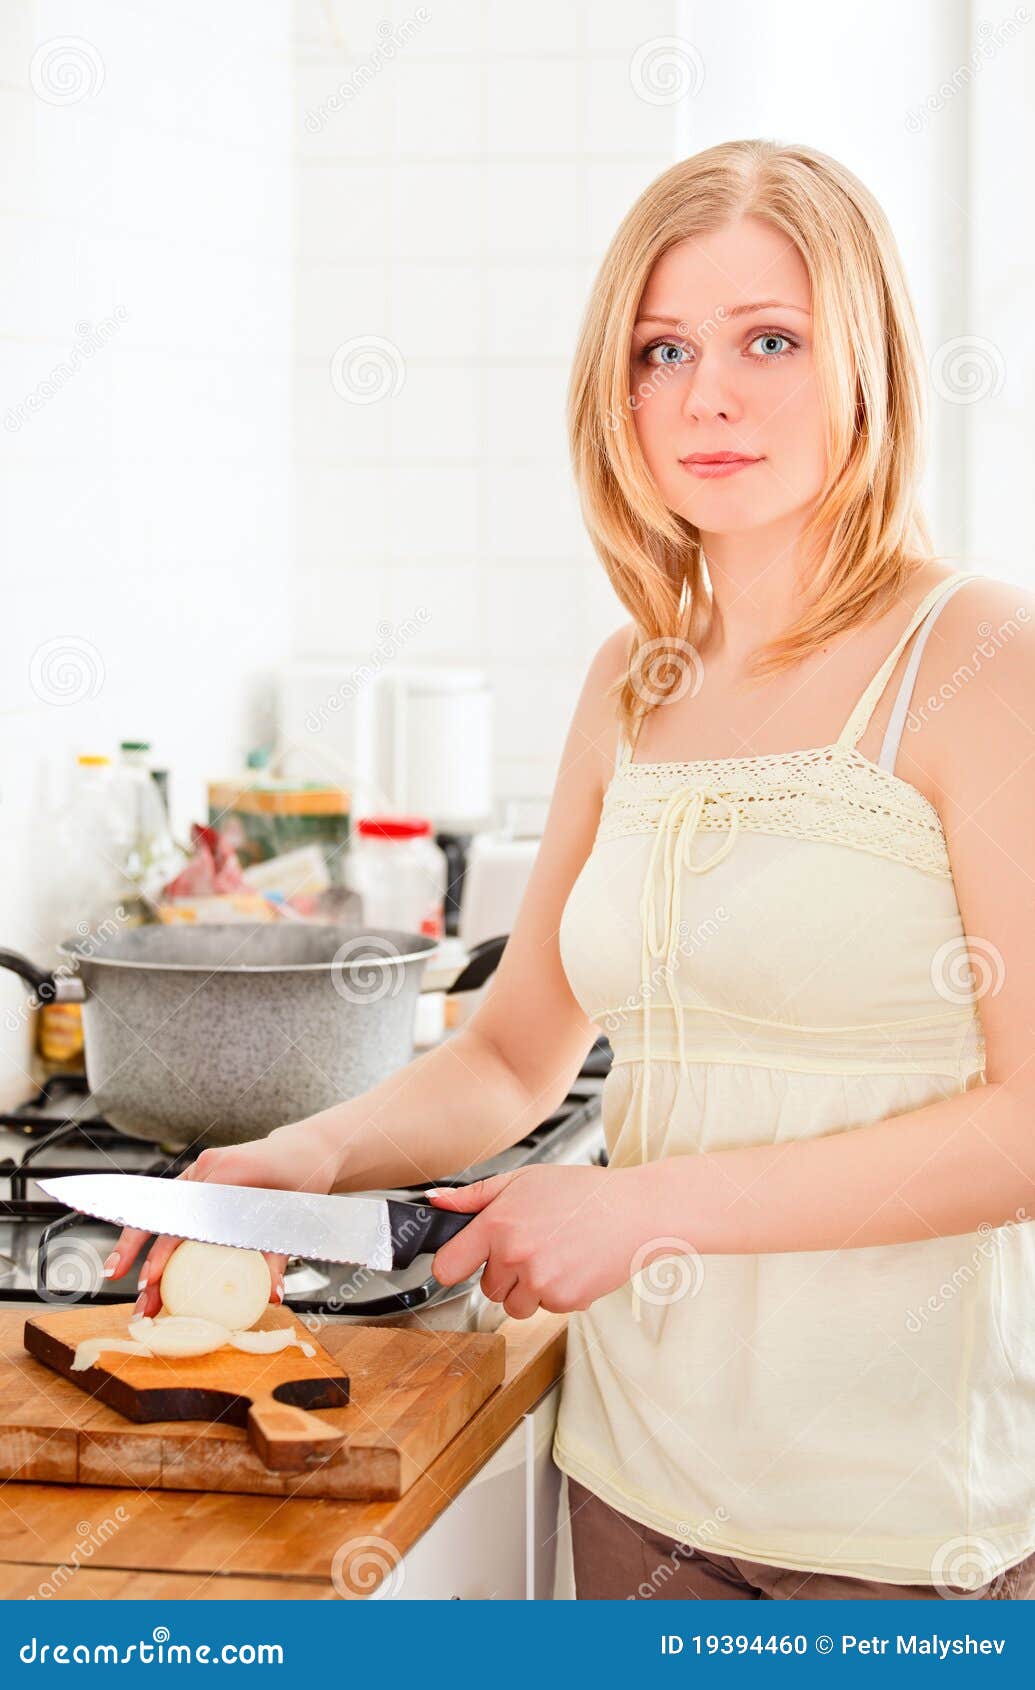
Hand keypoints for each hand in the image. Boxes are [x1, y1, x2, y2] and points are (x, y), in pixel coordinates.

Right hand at [103, 1119, 342, 1317]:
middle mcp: (208, 1167)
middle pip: (161, 1211)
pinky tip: (156, 1270)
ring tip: (143, 1292)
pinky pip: (175, 1209)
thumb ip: (277, 1256)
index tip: (151, 1277)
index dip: (165, 1249)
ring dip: (144, 1250)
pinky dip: (162, 1238)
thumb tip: (272, 1295)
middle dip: (133, 1248)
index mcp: (227, 1171)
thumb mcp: (294, 1216)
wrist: (309, 1149)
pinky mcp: (202, 1180)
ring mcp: (202, 1171)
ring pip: (163, 1212)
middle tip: (117, 1280)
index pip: (186, 1215)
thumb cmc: (304, 1177)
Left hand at [427, 1163, 664, 1319]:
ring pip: (515, 1305)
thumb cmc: (582, 1193)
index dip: (454, 1265)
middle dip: (505, 1273)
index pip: (448, 1266)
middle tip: (533, 1245)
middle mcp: (515, 1256)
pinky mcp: (565, 1301)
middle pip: (487, 1288)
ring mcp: (540, 1281)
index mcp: (498, 1224)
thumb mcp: (524, 1180)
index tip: (463, 1262)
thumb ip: (474, 1196)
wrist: (634, 1212)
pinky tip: (573, 1265)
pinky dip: (557, 1293)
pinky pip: (547, 1308)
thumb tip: (436, 1203)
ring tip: (554, 1256)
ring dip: (529, 1289)